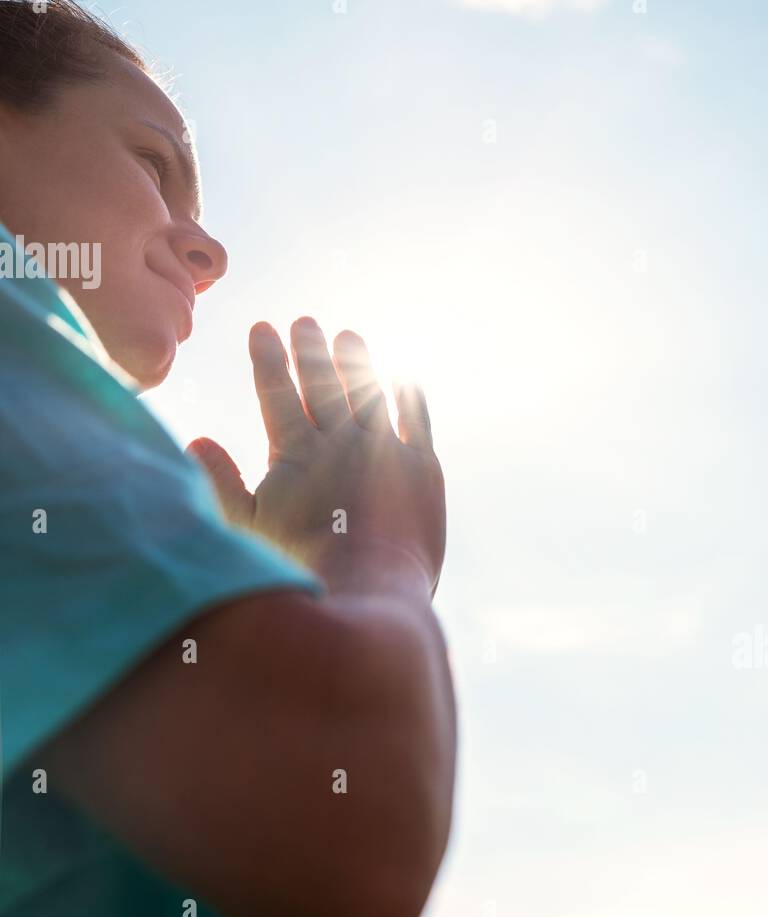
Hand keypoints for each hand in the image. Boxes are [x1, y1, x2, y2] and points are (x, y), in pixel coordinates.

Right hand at [188, 318, 445, 595]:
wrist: (368, 595)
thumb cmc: (298, 572)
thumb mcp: (246, 530)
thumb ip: (222, 483)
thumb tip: (196, 442)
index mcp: (295, 454)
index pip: (276, 394)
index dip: (267, 360)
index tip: (262, 327)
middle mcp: (340, 442)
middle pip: (322, 385)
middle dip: (310, 350)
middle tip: (305, 321)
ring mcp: (384, 451)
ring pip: (368, 392)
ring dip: (356, 361)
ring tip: (348, 335)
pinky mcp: (422, 469)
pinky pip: (416, 419)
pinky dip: (408, 395)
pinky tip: (402, 377)